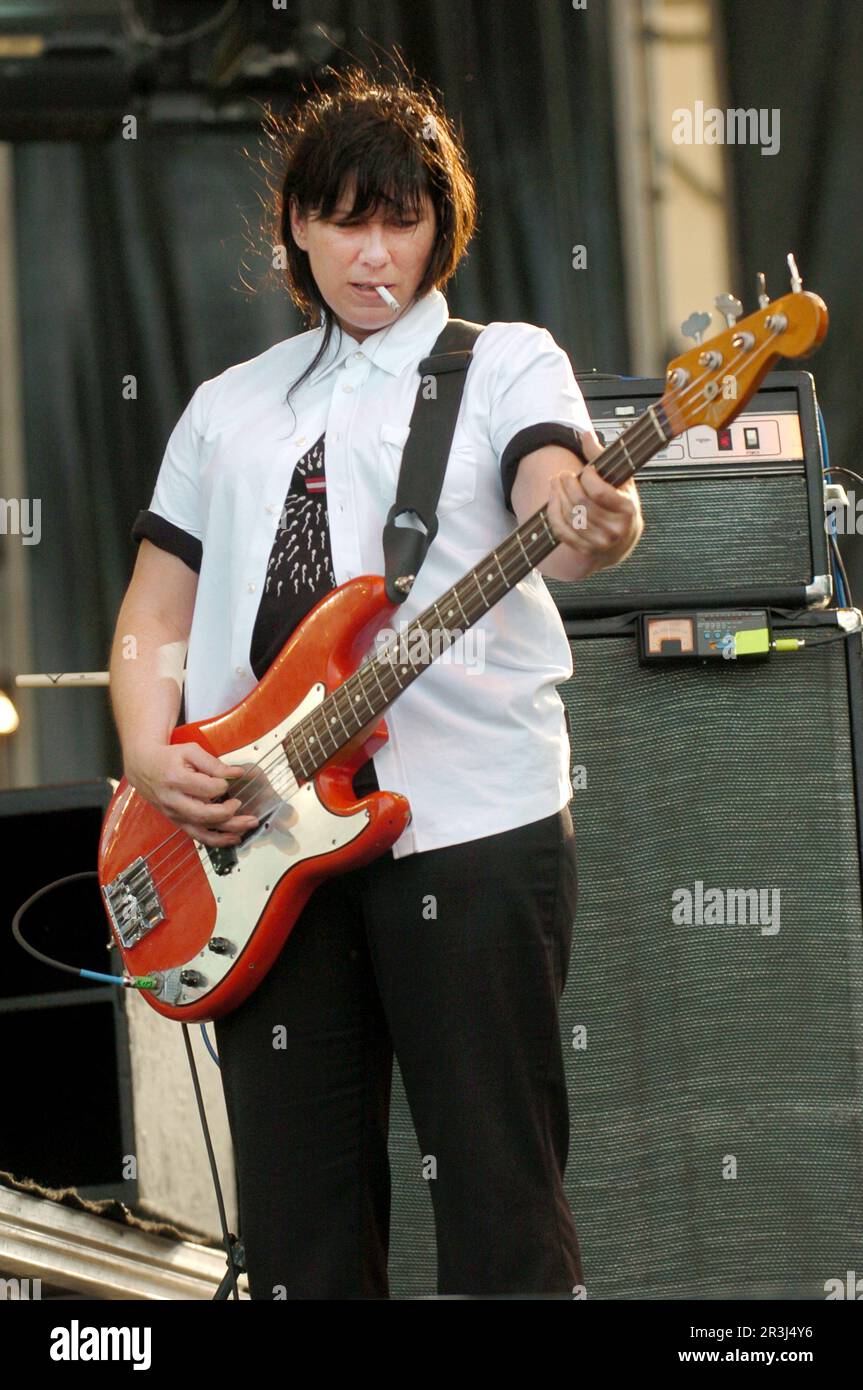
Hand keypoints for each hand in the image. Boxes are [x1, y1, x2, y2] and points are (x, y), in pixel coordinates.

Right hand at [124, 741, 259, 846]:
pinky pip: (199, 837)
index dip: (223, 784)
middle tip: (240, 803)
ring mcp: (175, 815)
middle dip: (228, 812)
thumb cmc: (168, 759)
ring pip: (203, 831)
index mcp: (176, 780)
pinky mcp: (178, 822)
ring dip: (229, 831)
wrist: (145, 768)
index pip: (207, 788)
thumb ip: (214, 763)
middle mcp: (174, 801)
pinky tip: (233, 837)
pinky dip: (218, 840)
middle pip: (205, 814)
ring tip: (248, 825)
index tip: (227, 779)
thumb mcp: (190, 751)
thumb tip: (237, 773)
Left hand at [546, 434, 643, 578]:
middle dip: (567, 485)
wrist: (624, 538)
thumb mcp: (621, 480)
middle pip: (581, 504)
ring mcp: (600, 543)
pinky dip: (553, 514)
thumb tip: (587, 436)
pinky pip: (562, 532)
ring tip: (555, 484)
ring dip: (557, 496)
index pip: (600, 492)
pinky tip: (553, 500)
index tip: (586, 471)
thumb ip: (603, 457)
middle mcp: (616, 530)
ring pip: (570, 517)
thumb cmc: (622, 505)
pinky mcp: (586, 551)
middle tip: (563, 475)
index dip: (587, 477)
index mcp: (628, 510)